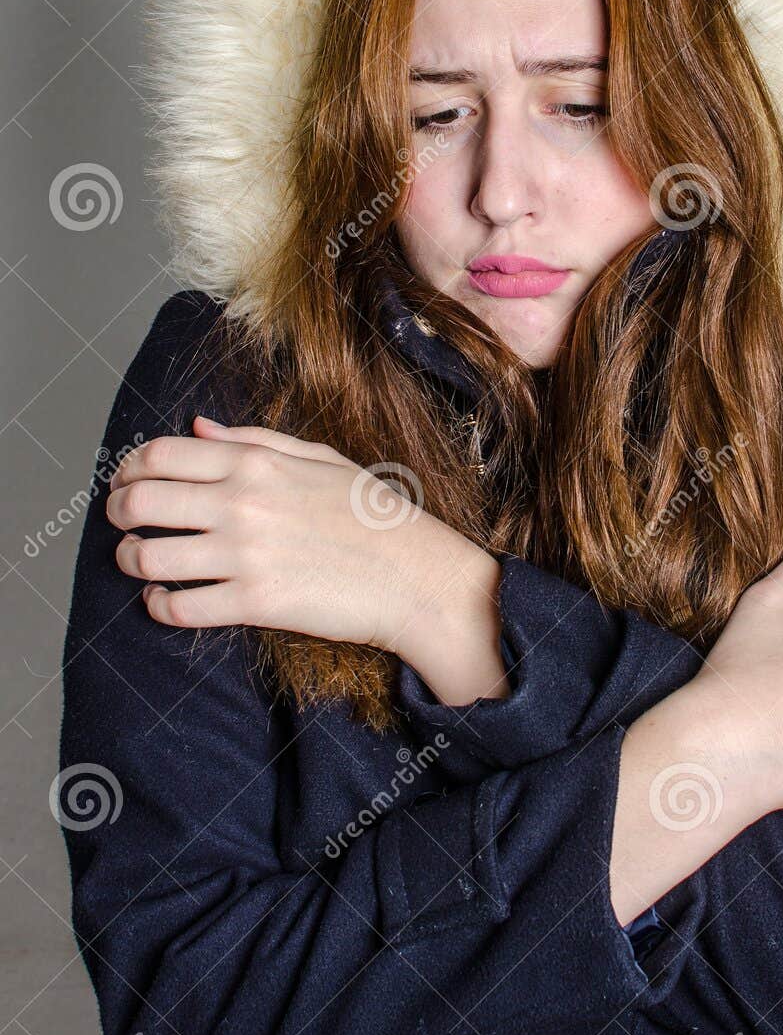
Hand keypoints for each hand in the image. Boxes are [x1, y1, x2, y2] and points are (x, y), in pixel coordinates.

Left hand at [106, 414, 456, 647]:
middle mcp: (242, 504)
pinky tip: (163, 600)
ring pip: (149, 557)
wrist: (415, 575)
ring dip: (130, 560)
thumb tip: (196, 426)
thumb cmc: (371, 515)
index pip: (159, 455)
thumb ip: (253, 440)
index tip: (124, 482)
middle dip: (116, 512)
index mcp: (255, 463)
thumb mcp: (319, 459)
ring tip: (138, 562)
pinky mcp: (255, 603)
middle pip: (140, 501)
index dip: (127, 469)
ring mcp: (246, 555)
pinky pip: (180, 607)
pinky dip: (158, 606)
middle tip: (119, 521)